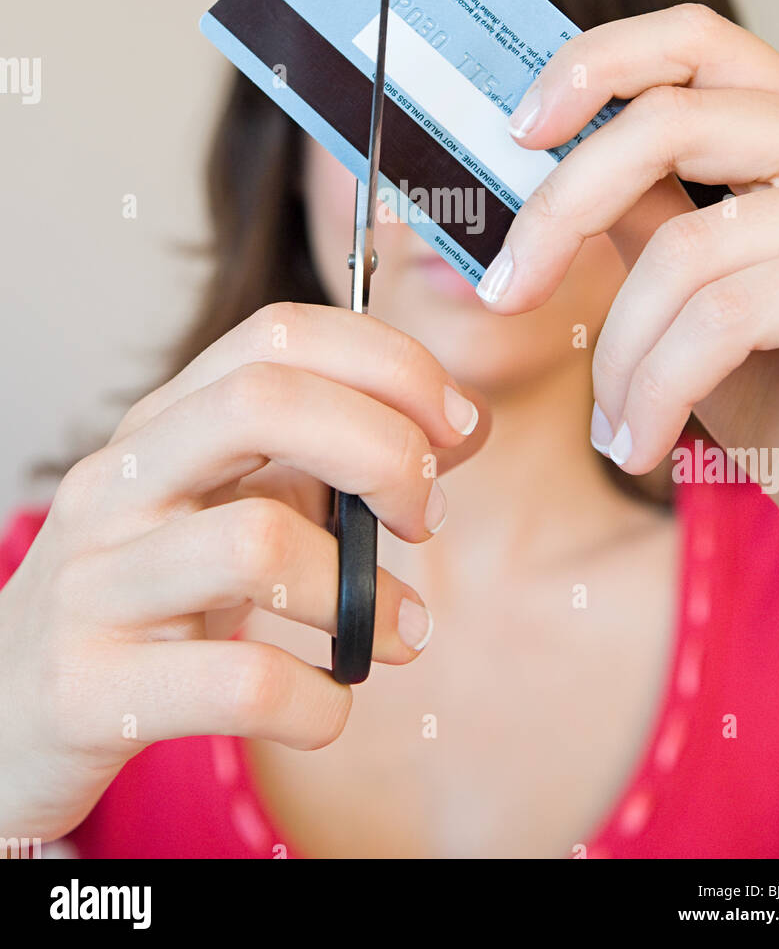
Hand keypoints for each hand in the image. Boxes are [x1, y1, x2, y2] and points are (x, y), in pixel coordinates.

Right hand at [0, 303, 482, 840]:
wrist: (8, 710)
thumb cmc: (149, 597)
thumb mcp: (232, 508)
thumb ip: (336, 463)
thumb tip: (466, 427)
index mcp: (162, 423)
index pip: (279, 334)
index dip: (391, 365)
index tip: (457, 428)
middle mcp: (120, 481)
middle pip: (264, 401)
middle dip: (382, 447)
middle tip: (424, 515)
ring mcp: (96, 581)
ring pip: (256, 542)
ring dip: (361, 593)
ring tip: (399, 630)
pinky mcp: (90, 687)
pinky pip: (240, 682)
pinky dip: (319, 699)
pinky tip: (331, 702)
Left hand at [480, 4, 778, 600]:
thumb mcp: (702, 302)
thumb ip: (651, 220)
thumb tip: (554, 161)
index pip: (698, 41)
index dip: (597, 62)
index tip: (519, 129)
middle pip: (673, 120)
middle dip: (562, 210)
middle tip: (504, 291)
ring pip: (688, 246)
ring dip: (619, 353)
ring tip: (609, 425)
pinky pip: (726, 317)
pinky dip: (656, 389)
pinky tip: (640, 442)